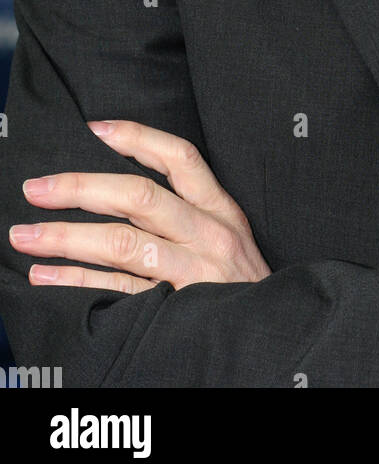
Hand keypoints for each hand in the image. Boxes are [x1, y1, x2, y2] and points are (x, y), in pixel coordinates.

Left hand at [8, 120, 270, 293]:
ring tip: (25, 236)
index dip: (137, 138)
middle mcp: (208, 234)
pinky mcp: (177, 311)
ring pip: (124, 244)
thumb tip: (119, 189)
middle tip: (37, 188)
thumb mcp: (230, 237)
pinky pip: (118, 291)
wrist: (268, 336)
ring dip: (67, 237)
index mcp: (221, 210)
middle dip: (82, 188)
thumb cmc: (242, 285)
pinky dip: (78, 281)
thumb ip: (189, 213)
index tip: (96, 128)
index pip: (180, 158)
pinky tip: (46, 275)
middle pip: (139, 197)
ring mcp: (193, 273)